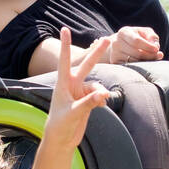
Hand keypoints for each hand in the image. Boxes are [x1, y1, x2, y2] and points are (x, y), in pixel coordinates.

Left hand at [44, 28, 109, 148]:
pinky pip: (99, 95)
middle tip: (108, 39)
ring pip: (97, 86)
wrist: (61, 140)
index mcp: (63, 84)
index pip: (64, 61)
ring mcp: (80, 92)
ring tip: (101, 102)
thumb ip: (88, 103)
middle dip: (97, 53)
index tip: (64, 29)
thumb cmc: (60, 125)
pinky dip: (102, 100)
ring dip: (100, 93)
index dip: (66, 45)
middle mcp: (72, 85)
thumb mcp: (73, 113)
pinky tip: (101, 106)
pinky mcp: (87, 101)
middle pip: (86, 65)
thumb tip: (103, 94)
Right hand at [106, 25, 162, 62]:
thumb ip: (152, 36)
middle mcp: (116, 43)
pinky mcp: (115, 63)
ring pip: (134, 62)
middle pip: (136, 53)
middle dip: (150, 55)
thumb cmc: (136, 37)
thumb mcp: (144, 32)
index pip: (136, 41)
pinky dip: (139, 67)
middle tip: (159, 55)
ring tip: (153, 59)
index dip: (148, 46)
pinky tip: (144, 63)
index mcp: (123, 32)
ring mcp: (114, 54)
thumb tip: (155, 46)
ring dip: (146, 62)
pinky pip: (129, 67)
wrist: (120, 44)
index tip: (157, 50)